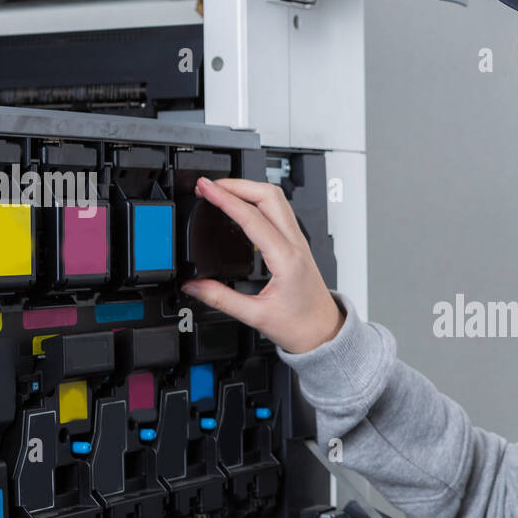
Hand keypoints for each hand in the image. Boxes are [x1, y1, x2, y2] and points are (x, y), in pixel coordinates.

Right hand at [179, 177, 344, 353]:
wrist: (324, 333)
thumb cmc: (301, 326)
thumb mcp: (255, 316)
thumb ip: (220, 298)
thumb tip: (193, 285)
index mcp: (286, 260)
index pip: (253, 218)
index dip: (225, 199)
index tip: (205, 188)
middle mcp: (296, 245)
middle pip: (269, 195)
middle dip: (236, 184)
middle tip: (208, 186)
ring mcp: (299, 241)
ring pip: (276, 198)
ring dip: (247, 188)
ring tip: (220, 190)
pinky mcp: (296, 244)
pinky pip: (279, 210)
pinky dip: (257, 200)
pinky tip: (241, 205)